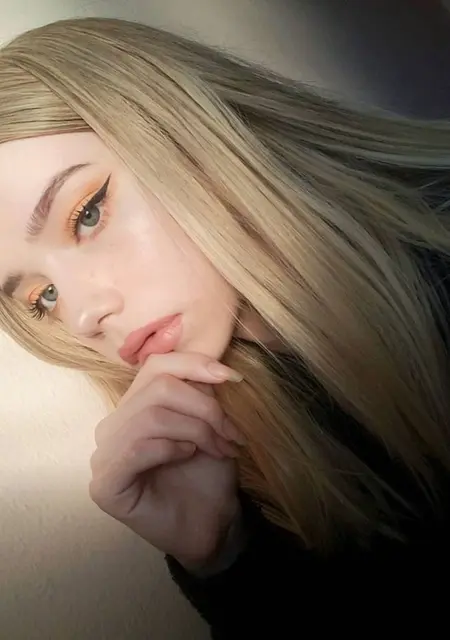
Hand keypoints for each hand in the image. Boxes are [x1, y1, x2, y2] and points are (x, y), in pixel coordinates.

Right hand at [89, 352, 243, 567]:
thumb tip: (208, 365)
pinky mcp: (104, 485)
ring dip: (195, 430)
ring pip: (150, 416)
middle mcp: (113, 425)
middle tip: (231, 433)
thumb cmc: (208, 472)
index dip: (193, 364)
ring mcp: (103, 455)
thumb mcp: (209, 421)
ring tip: (219, 448)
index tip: (232, 377)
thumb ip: (198, 390)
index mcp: (134, 406)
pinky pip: (137, 450)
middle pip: (157, 388)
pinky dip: (170, 448)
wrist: (212, 523)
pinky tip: (187, 457)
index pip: (155, 365)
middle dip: (204, 407)